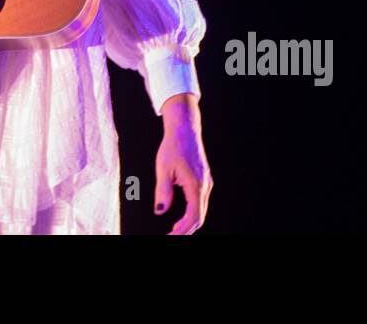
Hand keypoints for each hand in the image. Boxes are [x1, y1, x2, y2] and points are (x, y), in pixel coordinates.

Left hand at [154, 93, 213, 234]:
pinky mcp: (204, 180)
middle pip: (200, 216)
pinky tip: (180, 218)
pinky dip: (192, 214)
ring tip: (173, 231)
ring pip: (201, 210)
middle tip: (170, 236)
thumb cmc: (172, 146)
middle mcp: (205, 186)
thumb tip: (160, 212)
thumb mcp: (163, 168)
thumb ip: (162, 191)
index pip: (194, 216)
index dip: (183, 230)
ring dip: (189, 223)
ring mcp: (206, 183)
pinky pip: (200, 203)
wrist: (185, 129)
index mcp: (195, 185)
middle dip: (186, 230)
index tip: (170, 236)